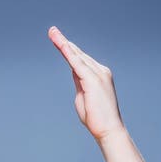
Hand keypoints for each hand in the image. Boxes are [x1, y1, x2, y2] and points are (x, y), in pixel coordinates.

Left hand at [48, 25, 124, 141]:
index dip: (69, 49)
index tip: (58, 40)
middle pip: (79, 54)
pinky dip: (69, 54)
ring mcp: (98, 74)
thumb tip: (73, 72)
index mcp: (98, 75)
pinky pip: (78, 64)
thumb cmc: (96, 118)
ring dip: (64, 43)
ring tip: (52, 32)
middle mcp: (100, 71)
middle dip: (64, 42)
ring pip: (77, 56)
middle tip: (52, 30)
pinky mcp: (93, 80)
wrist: (109, 130)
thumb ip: (78, 82)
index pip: (81, 59)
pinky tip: (62, 45)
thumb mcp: (83, 96)